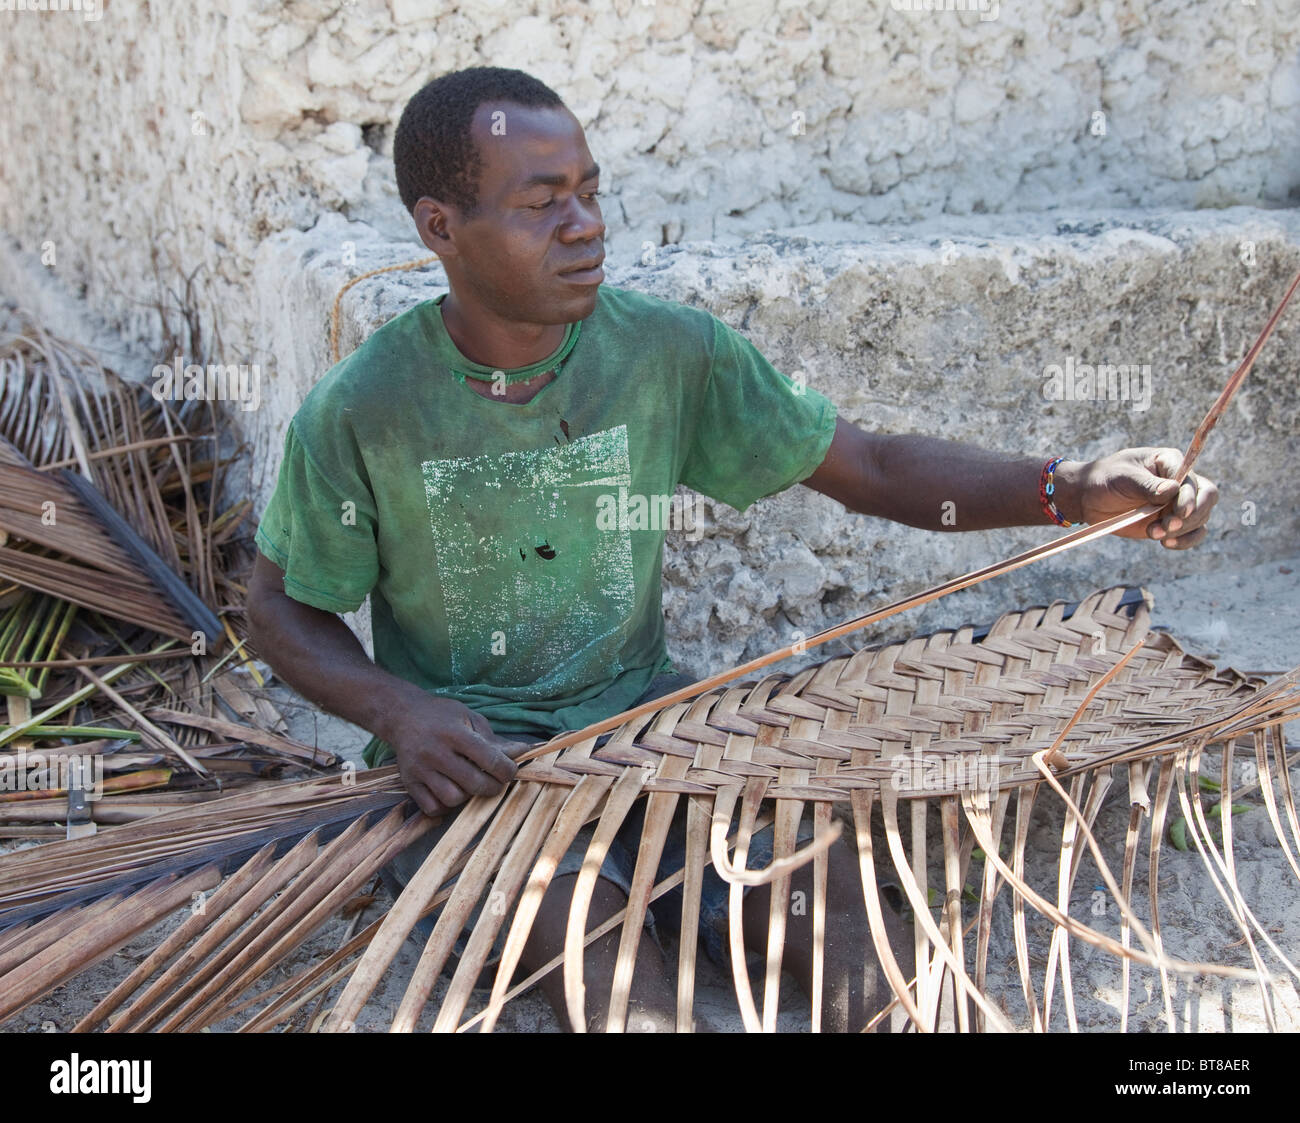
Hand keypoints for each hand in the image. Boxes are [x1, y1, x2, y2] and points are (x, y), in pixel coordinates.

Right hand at [382, 691, 523, 817]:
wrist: (401, 715)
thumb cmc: (441, 716)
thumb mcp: (469, 718)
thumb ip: (494, 739)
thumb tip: (524, 751)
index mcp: (455, 734)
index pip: (489, 759)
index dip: (507, 770)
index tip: (510, 771)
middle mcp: (436, 753)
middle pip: (474, 783)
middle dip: (493, 787)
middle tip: (495, 782)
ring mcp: (420, 770)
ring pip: (453, 799)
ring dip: (468, 796)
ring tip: (470, 785)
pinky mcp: (409, 783)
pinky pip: (432, 807)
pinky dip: (446, 806)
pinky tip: (451, 791)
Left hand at [1057, 447, 1218, 548]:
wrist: (1089, 498)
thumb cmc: (1105, 479)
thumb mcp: (1123, 477)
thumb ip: (1147, 485)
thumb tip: (1174, 490)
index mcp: (1169, 461)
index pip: (1191, 479)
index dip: (1189, 496)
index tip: (1180, 512)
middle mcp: (1180, 481)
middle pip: (1206, 497)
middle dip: (1191, 515)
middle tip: (1167, 527)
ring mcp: (1178, 502)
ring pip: (1201, 517)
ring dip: (1182, 530)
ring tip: (1154, 534)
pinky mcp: (1172, 521)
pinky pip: (1193, 532)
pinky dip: (1185, 540)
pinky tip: (1167, 544)